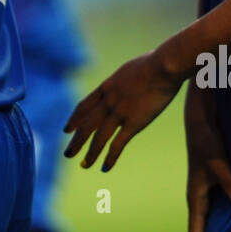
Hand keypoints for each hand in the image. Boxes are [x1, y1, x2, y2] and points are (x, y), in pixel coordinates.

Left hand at [63, 51, 184, 171]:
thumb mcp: (130, 70)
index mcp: (106, 87)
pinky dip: (109, 158)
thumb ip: (124, 80)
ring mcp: (120, 112)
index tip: (66, 130)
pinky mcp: (134, 123)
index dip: (74, 120)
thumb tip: (127, 81)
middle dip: (76, 141)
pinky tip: (104, 168)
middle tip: (67, 153)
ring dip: (90, 154)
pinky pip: (117, 145)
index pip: (83, 107)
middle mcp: (108, 101)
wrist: (164, 66)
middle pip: (86, 125)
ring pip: (99, 138)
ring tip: (84, 165)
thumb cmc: (153, 63)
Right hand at [184, 85, 230, 231]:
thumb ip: (229, 181)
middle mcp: (198, 198)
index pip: (195, 229)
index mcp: (195, 197)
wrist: (200, 126)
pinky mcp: (211, 187)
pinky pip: (213, 211)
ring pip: (205, 221)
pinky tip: (225, 227)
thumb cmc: (206, 144)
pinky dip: (216, 222)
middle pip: (198, 228)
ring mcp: (204, 193)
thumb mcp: (218, 163)